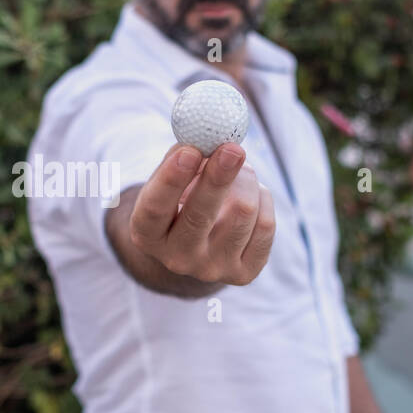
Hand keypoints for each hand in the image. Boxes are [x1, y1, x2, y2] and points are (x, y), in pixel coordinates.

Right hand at [128, 142, 274, 285]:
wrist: (198, 245)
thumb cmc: (180, 199)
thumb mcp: (169, 178)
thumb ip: (182, 157)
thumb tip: (205, 137)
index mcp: (147, 234)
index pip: (155, 209)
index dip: (171, 179)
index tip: (190, 151)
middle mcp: (176, 258)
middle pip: (200, 216)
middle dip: (218, 178)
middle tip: (232, 148)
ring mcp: (211, 269)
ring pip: (242, 213)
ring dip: (246, 180)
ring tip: (239, 171)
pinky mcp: (243, 274)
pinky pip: (265, 226)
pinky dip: (262, 199)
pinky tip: (251, 195)